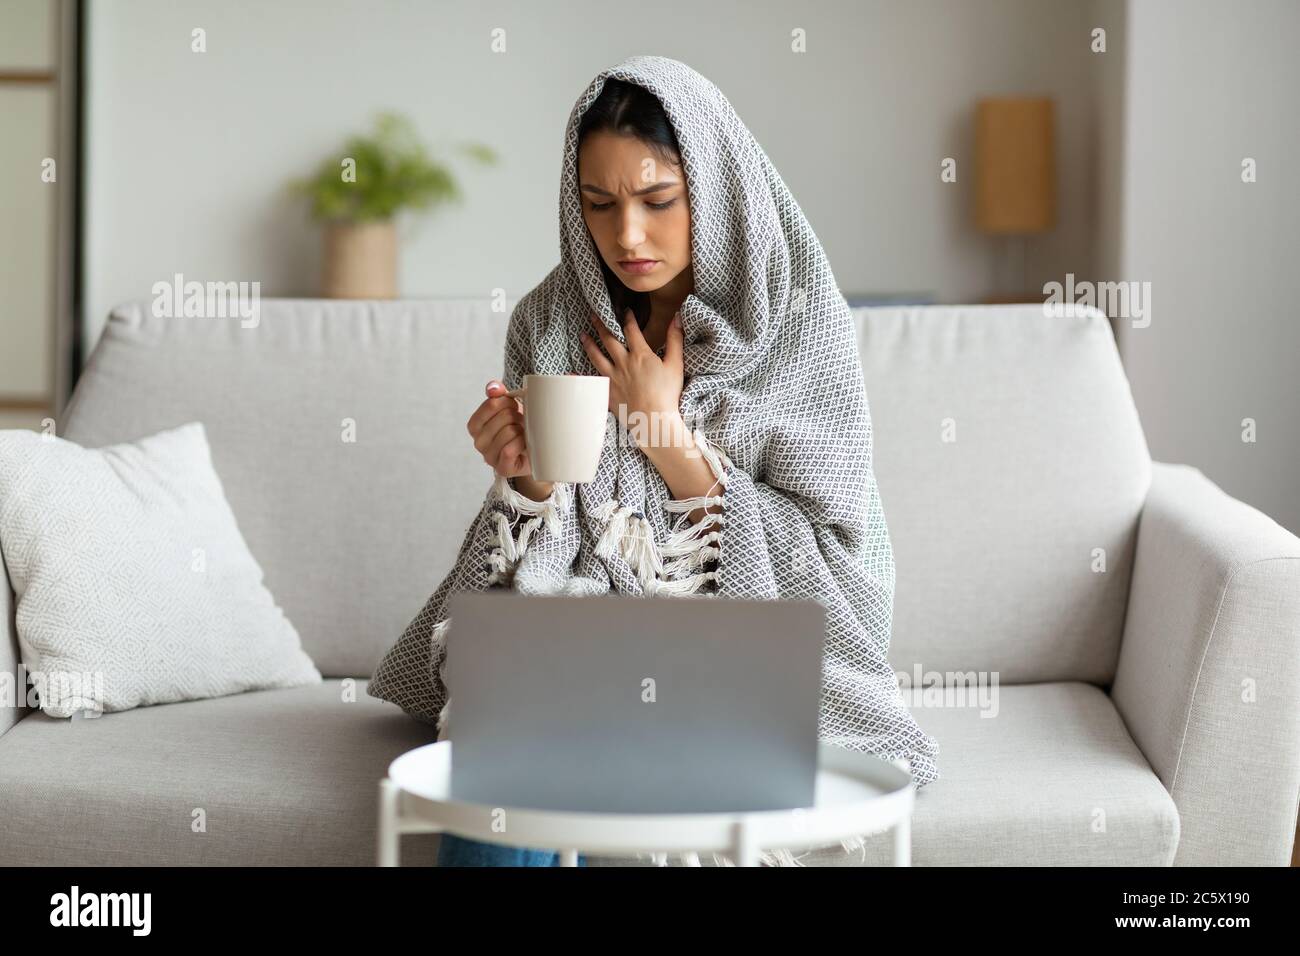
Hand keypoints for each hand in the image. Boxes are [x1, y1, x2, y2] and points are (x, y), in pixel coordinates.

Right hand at [467, 380, 532, 479]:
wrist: (535, 452)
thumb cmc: (519, 427)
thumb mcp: (508, 407)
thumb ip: (498, 393)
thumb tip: (493, 388)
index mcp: (475, 426)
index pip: (491, 405)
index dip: (507, 402)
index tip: (515, 405)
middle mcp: (478, 442)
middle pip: (503, 417)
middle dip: (517, 417)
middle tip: (521, 423)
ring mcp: (489, 457)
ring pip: (509, 432)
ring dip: (522, 431)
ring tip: (523, 434)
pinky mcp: (502, 468)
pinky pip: (509, 450)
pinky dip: (521, 444)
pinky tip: (525, 444)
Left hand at [580, 308, 684, 442]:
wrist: (654, 420)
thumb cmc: (667, 394)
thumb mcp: (676, 364)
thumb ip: (675, 339)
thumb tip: (677, 316)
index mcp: (640, 355)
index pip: (631, 330)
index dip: (628, 318)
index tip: (625, 310)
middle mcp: (623, 363)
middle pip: (609, 340)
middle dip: (601, 325)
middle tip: (593, 315)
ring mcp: (613, 378)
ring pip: (596, 357)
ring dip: (589, 344)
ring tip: (582, 335)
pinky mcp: (607, 393)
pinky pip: (590, 383)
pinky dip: (579, 377)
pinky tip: (569, 373)